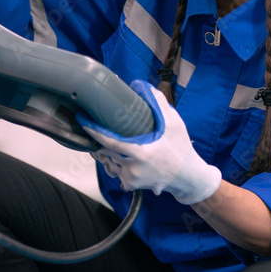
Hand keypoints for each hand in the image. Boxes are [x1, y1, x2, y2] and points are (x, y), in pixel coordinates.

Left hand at [81, 80, 221, 203]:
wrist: (188, 177)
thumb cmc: (180, 148)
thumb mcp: (173, 123)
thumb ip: (157, 102)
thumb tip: (140, 85)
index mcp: (141, 152)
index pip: (109, 141)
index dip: (93, 130)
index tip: (82, 120)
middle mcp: (133, 168)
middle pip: (105, 151)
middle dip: (99, 140)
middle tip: (96, 128)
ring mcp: (130, 178)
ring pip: (108, 162)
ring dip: (107, 152)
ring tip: (111, 142)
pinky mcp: (130, 185)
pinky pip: (115, 172)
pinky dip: (115, 163)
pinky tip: (122, 156)